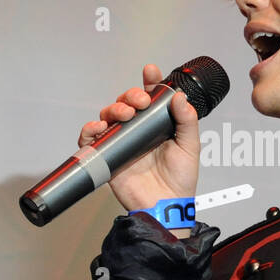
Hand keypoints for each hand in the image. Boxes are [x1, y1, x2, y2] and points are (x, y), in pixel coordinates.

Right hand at [78, 63, 199, 218]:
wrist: (166, 207)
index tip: (150, 72)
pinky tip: (99, 128)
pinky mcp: (108, 157)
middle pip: (126, 103)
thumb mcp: (190, 146)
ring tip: (125, 114)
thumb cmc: (180, 181)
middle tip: (140, 101)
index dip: (149, 82)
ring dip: (113, 109)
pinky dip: (90, 131)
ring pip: (108, 116)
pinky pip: (91, 141)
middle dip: (130, 95)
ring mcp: (122, 143)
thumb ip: (187, 121)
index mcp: (157, 125)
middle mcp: (138, 131)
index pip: (151, 97)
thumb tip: (180, 97)